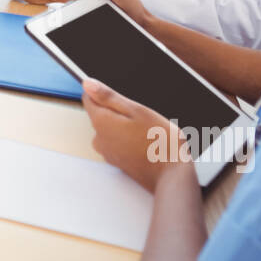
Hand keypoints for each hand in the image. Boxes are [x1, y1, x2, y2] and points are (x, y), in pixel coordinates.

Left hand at [82, 78, 193, 192]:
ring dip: (125, 126)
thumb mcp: (136, 110)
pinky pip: (119, 143)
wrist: (172, 176)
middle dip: (119, 111)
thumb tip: (87, 84)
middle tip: (141, 116)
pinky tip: (146, 142)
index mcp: (101, 122)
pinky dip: (130, 139)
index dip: (105, 94)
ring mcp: (108, 153)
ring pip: (112, 129)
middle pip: (101, 114)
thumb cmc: (160, 142)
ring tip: (147, 130)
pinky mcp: (118, 162)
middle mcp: (99, 139)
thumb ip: (108, 97)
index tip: (122, 97)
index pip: (89, 98)